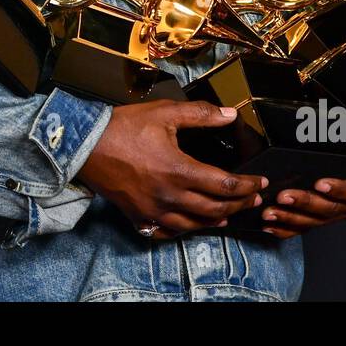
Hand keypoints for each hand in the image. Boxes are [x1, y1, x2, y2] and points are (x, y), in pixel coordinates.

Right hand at [76, 100, 268, 239]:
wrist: (85, 146)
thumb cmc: (124, 127)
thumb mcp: (164, 113)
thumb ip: (200, 115)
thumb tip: (230, 114)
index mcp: (180, 171)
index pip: (226, 185)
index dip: (248, 186)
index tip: (260, 183)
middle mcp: (170, 197)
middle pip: (216, 210)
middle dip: (239, 205)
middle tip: (252, 199)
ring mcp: (154, 211)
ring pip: (195, 225)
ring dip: (216, 220)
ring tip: (228, 213)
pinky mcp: (139, 217)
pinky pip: (168, 232)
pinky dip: (185, 229)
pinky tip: (191, 222)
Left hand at [260, 98, 345, 238]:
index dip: (339, 189)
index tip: (319, 183)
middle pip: (331, 208)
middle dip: (306, 203)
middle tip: (283, 196)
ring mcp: (343, 209)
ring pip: (317, 219)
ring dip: (292, 218)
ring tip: (269, 212)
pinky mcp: (330, 213)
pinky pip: (310, 224)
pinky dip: (289, 228)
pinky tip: (269, 226)